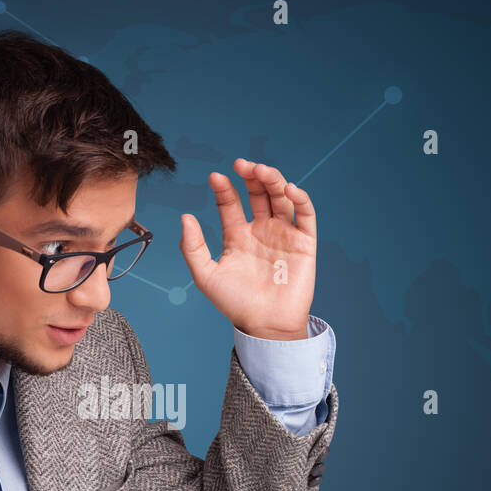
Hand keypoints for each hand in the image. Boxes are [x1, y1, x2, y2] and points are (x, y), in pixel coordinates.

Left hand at [180, 158, 315, 340]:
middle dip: (251, 176)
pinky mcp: (304, 242)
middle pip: (258, 193)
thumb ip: (192, 247)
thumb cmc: (235, 304)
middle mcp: (261, 231)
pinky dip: (300, 198)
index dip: (224, 189)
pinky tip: (288, 189)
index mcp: (237, 236)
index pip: (231, 203)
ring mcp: (283, 234)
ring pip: (281, 198)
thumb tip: (185, 217)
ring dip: (273, 180)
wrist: (266, 326)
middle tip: (242, 165)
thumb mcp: (206, 276)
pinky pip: (305, 214)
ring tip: (261, 171)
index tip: (215, 177)